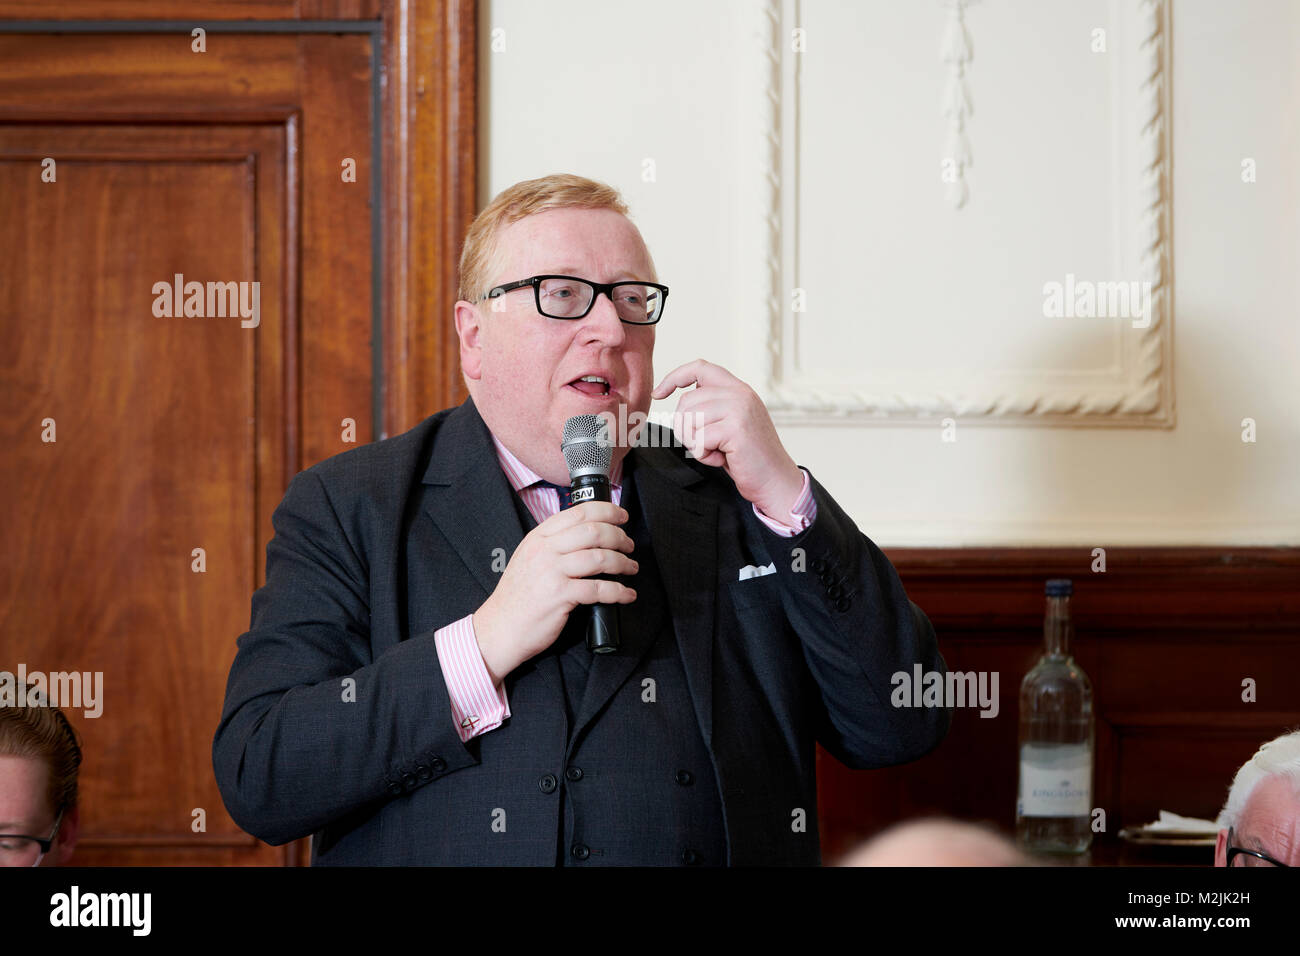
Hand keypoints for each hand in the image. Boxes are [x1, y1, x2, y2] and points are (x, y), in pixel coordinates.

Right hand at [473, 501, 637, 685]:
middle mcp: (545, 550)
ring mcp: (551, 572)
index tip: (622, 515)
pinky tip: (627, 594)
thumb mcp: (528, 558)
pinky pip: (598, 589)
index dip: (606, 511)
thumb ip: (552, 544)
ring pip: (599, 558)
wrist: (499, 628)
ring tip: (631, 568)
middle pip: (593, 532)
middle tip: (629, 545)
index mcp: (538, 537)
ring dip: (622, 563)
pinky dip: (618, 592)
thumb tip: (586, 535)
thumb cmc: (517, 597)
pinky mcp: (559, 596)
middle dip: (619, 537)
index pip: (578, 512)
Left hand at [651, 359, 803, 523]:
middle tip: (705, 445)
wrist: (776, 481)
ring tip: (717, 451)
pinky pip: (699, 439)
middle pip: (686, 401)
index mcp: (738, 389)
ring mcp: (740, 409)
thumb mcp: (730, 423)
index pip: (700, 367)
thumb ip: (712, 408)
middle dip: (685, 428)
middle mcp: (740, 394)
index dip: (674, 377)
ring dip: (695, 443)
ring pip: (689, 419)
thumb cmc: (749, 458)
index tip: (658, 394)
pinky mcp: (736, 428)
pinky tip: (723, 459)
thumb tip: (679, 403)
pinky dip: (704, 455)